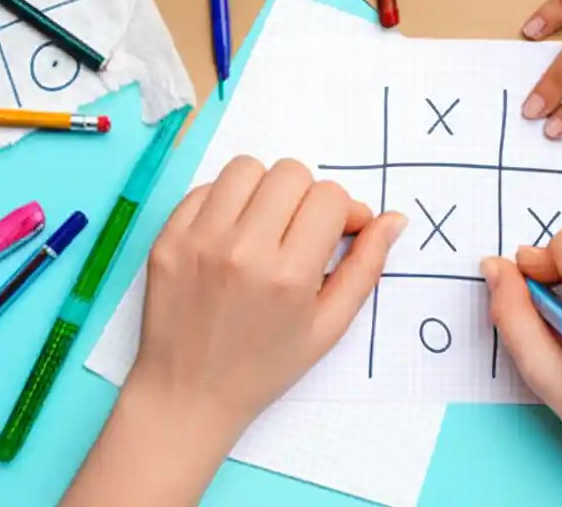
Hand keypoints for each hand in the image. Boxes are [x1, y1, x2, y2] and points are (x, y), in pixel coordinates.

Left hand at [132, 155, 406, 433]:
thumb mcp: (328, 327)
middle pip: (291, 173)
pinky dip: (226, 201)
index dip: (343, 210)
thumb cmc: (265, 366)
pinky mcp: (168, 238)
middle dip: (306, 195)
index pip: (329, 197)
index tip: (339, 232)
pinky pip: (206, 187)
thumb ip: (366, 268)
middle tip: (300, 230)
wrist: (187, 393)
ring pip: (246, 168)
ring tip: (265, 225)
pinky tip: (231, 235)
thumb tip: (394, 219)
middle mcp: (242, 250)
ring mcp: (199, 241)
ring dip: (265, 189)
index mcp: (289, 275)